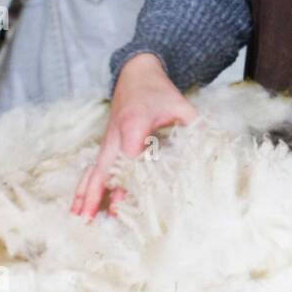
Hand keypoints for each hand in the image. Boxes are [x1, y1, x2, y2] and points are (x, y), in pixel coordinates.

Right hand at [70, 52, 197, 219]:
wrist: (136, 73)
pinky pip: (93, 168)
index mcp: (134, 125)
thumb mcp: (180, 104)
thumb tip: (214, 144)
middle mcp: (115, 135)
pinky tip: (77, 205)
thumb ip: (195, 125)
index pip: (129, 158)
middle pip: (103, 169)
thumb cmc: (158, 90)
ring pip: (93, 170)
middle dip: (95, 194)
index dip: (126, 181)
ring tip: (77, 218)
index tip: (122, 203)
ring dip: (84, 194)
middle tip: (88, 219)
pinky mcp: (106, 144)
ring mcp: (107, 141)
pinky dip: (84, 186)